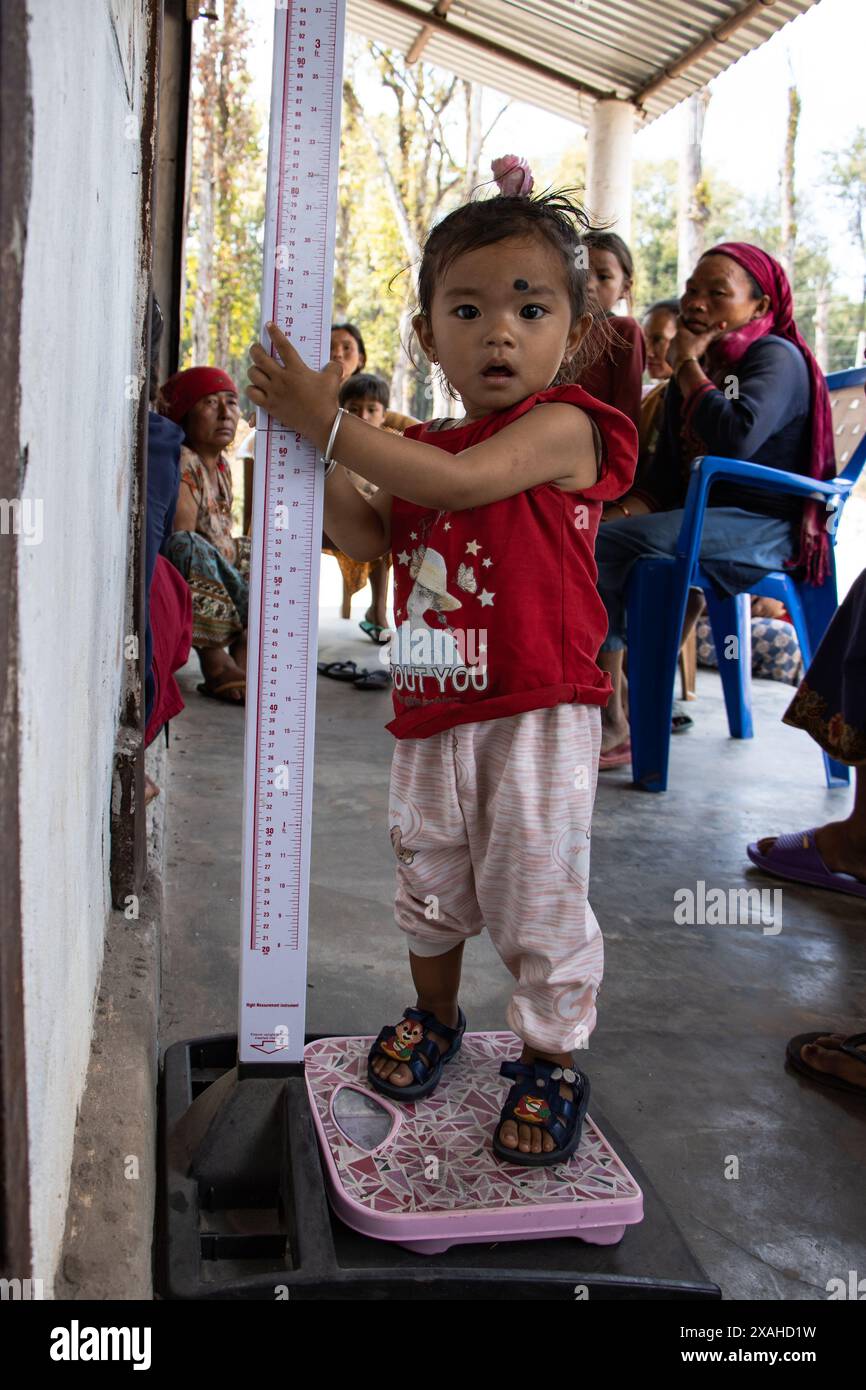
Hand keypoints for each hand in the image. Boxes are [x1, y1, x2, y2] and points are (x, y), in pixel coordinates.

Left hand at [247, 322, 341, 442]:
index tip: (268, 325)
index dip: (274, 333)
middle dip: (255, 349)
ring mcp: (274, 393)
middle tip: (256, 348)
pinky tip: (256, 387)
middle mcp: (282, 379)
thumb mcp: (334, 378)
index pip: (283, 346)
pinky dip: (252, 389)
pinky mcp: (270, 406)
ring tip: (257, 369)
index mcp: (297, 369)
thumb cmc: (328, 400)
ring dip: (253, 369)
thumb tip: (333, 362)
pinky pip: (252, 393)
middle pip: (260, 357)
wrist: (322, 424)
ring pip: (253, 374)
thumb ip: (333, 366)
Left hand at [670, 318, 726, 368]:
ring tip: (685, 346)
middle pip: (677, 331)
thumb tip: (724, 323)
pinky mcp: (667, 358)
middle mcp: (672, 337)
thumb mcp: (705, 339)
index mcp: (680, 330)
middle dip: (682, 332)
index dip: (683, 318)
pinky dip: (675, 354)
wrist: (684, 366)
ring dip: (678, 343)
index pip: (679, 319)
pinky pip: (671, 353)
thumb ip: (713, 330)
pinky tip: (681, 356)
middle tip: (689, 333)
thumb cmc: (694, 350)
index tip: (687, 319)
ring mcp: (669, 348)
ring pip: (673, 342)